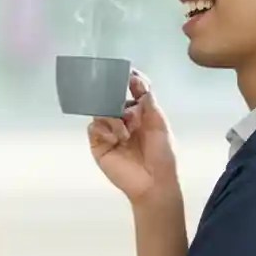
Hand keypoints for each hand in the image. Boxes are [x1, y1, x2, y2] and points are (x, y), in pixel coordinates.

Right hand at [88, 70, 179, 204]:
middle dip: (114, 96)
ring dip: (112, 118)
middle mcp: (124, 121)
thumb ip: (149, 104)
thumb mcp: (160, 126)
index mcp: (141, 115)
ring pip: (101, 112)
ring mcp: (110, 133)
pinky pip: (93, 128)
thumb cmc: (162, 156)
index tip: (128, 73)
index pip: (133, 93)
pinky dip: (103, 130)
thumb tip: (140, 82)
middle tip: (115, 96)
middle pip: (113, 99)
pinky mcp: (99, 145)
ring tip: (123, 132)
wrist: (153, 183)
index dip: (131, 82)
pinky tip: (115, 140)